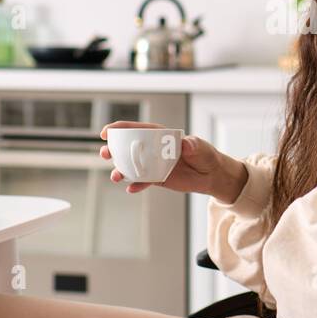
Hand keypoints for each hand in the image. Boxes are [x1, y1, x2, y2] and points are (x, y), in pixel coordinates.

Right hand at [100, 121, 246, 202]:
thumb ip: (193, 145)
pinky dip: (136, 185)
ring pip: (131, 166)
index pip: (136, 128)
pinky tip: (131, 189)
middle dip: (112, 149)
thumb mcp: (201, 148)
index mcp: (160, 135)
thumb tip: (185, 144)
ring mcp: (153, 164)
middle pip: (127, 147)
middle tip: (104, 154)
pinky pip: (142, 182)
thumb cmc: (207, 156)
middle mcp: (153, 149)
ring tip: (115, 176)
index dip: (119, 129)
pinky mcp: (157, 179)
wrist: (212, 175)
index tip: (106, 133)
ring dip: (119, 170)